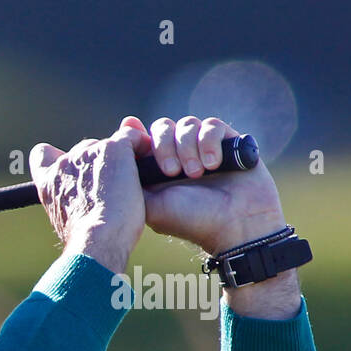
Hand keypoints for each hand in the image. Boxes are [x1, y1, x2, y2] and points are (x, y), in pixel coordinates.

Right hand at [29, 123, 149, 273]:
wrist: (97, 242)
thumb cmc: (87, 242)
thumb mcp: (68, 222)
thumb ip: (70, 202)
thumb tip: (85, 201)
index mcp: (48, 182)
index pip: (43, 155)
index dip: (59, 158)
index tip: (75, 169)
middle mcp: (63, 163)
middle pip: (85, 149)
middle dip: (100, 163)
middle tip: (115, 188)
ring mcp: (87, 153)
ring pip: (109, 145)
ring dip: (121, 159)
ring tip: (132, 184)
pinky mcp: (112, 149)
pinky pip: (131, 137)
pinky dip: (141, 148)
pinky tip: (149, 167)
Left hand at [129, 114, 287, 254]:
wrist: (236, 226)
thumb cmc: (191, 220)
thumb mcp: (150, 205)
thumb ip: (131, 180)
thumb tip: (115, 151)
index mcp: (158, 168)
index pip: (144, 139)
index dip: (141, 138)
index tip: (142, 146)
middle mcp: (180, 155)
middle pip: (162, 127)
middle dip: (165, 146)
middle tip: (172, 172)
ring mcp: (204, 148)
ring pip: (187, 124)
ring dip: (188, 147)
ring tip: (198, 173)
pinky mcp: (228, 142)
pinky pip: (212, 125)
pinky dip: (209, 141)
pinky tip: (213, 164)